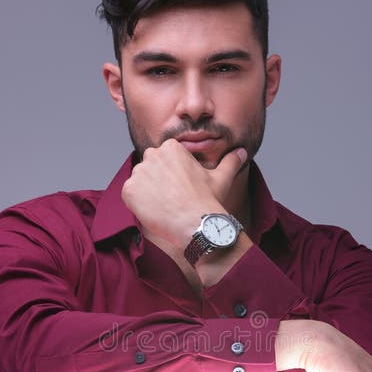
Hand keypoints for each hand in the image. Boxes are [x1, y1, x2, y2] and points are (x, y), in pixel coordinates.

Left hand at [121, 139, 247, 247]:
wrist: (196, 224)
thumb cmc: (208, 201)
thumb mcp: (221, 177)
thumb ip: (230, 161)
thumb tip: (242, 152)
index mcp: (171, 147)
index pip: (163, 159)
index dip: (171, 176)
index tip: (179, 189)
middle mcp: (152, 155)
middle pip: (150, 168)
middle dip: (157, 182)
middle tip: (172, 198)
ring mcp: (139, 173)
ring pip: (139, 182)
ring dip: (147, 193)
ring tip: (165, 207)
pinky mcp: (129, 190)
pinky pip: (129, 196)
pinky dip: (138, 205)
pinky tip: (155, 212)